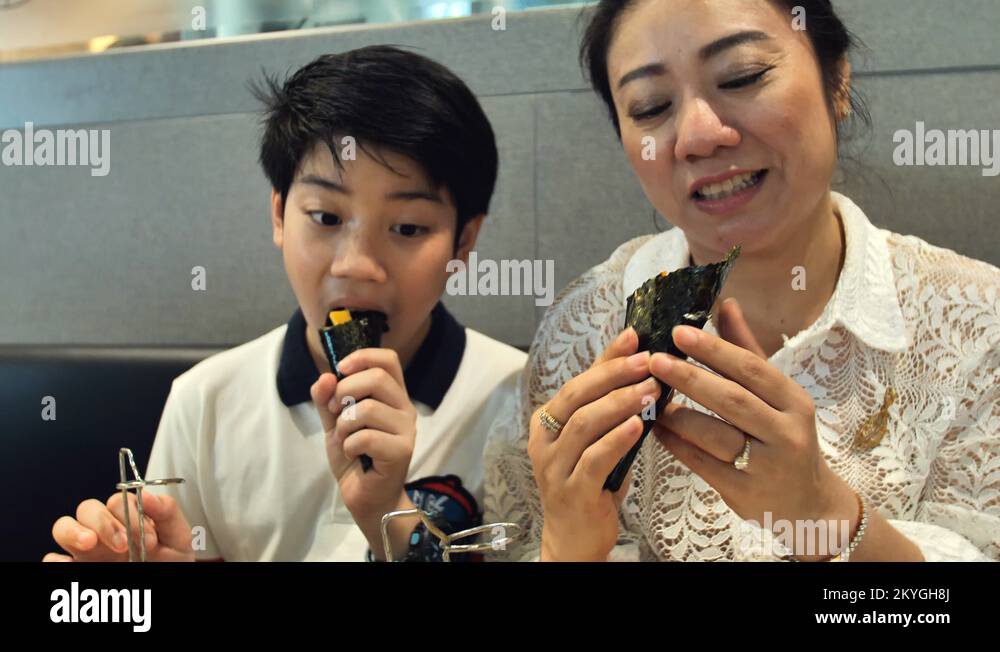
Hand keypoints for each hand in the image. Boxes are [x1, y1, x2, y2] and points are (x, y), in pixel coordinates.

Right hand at [45, 492, 194, 561]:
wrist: (166, 584)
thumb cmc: (170, 559)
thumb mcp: (176, 536)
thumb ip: (167, 513)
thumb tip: (148, 496)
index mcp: (126, 516)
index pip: (117, 501)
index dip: (131, 515)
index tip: (150, 538)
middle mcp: (102, 529)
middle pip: (87, 508)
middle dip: (103, 522)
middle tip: (123, 545)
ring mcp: (84, 549)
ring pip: (62, 526)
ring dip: (73, 532)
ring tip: (90, 544)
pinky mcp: (74, 569)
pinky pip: (51, 560)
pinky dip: (57, 560)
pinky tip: (75, 565)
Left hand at [311, 347, 416, 542]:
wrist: (365, 497)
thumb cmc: (354, 456)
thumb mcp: (334, 422)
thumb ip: (327, 399)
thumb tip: (326, 376)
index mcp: (392, 396)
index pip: (389, 360)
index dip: (363, 356)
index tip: (341, 368)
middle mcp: (404, 408)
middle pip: (377, 378)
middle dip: (345, 391)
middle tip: (335, 411)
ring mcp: (406, 430)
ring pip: (368, 408)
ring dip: (344, 425)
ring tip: (345, 439)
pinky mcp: (402, 451)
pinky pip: (366, 437)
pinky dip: (349, 446)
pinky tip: (353, 455)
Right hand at [529, 327, 661, 560]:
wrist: (574, 538)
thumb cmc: (590, 484)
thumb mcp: (596, 440)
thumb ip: (609, 410)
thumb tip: (643, 370)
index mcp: (547, 422)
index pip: (577, 380)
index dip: (606, 357)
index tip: (634, 336)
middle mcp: (544, 440)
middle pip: (576, 396)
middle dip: (614, 374)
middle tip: (648, 360)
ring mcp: (554, 467)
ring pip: (584, 424)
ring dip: (620, 402)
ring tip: (651, 390)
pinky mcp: (572, 491)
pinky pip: (594, 458)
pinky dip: (617, 438)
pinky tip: (638, 424)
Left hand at [650, 298, 856, 557]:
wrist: (807, 504)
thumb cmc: (783, 436)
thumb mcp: (777, 395)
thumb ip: (747, 350)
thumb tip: (725, 303)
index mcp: (794, 401)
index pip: (752, 369)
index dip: (715, 349)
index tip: (679, 331)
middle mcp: (785, 433)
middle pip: (732, 400)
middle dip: (690, 378)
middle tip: (654, 359)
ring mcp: (765, 466)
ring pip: (714, 435)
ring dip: (677, 415)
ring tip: (649, 395)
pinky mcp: (744, 493)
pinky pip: (702, 464)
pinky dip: (675, 444)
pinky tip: (655, 428)